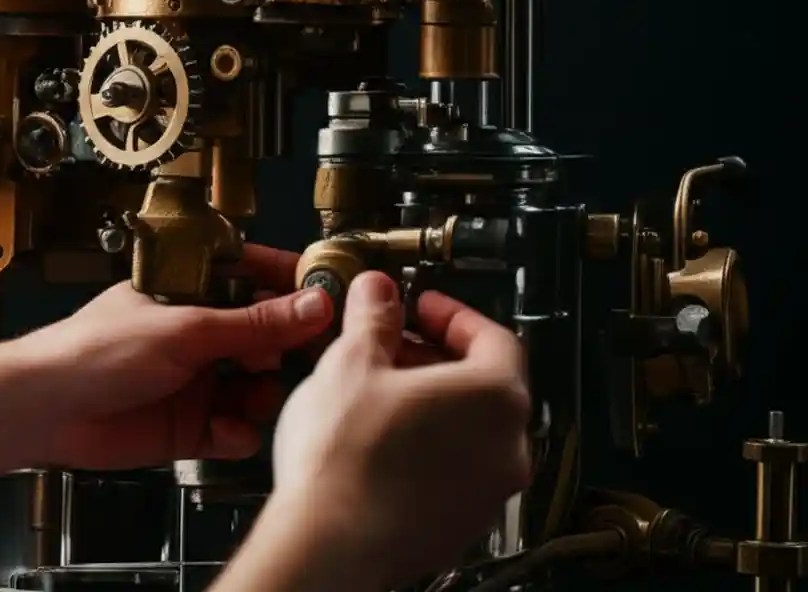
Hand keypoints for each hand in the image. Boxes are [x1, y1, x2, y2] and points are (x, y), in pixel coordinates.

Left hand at [37, 244, 332, 470]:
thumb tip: (311, 304)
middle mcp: (197, 334)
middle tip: (307, 360)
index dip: (293, 287)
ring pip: (257, 387)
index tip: (330, 299)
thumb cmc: (92, 352)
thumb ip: (253, 322)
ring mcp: (195, 379)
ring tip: (256, 399)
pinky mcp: (189, 424)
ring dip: (263, 396)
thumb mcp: (186, 329)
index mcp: (192, 291)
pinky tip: (228, 431)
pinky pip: (235, 429)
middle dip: (287, 351)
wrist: (47, 410)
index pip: (256, 277)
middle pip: (266, 337)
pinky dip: (238, 432)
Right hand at [270, 271, 531, 588]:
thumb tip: (377, 293)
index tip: (421, 308)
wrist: (328, 541)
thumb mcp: (351, 362)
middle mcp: (506, 447)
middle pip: (483, 385)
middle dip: (434, 359)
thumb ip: (373, 318)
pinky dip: (424, 450)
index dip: (452, 315)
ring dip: (429, 406)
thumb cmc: (346, 460)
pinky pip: (452, 473)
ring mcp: (487, 492)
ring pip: (468, 432)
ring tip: (377, 395)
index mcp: (495, 396)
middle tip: (391, 347)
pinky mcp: (459, 525)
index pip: (494, 336)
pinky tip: (378, 444)